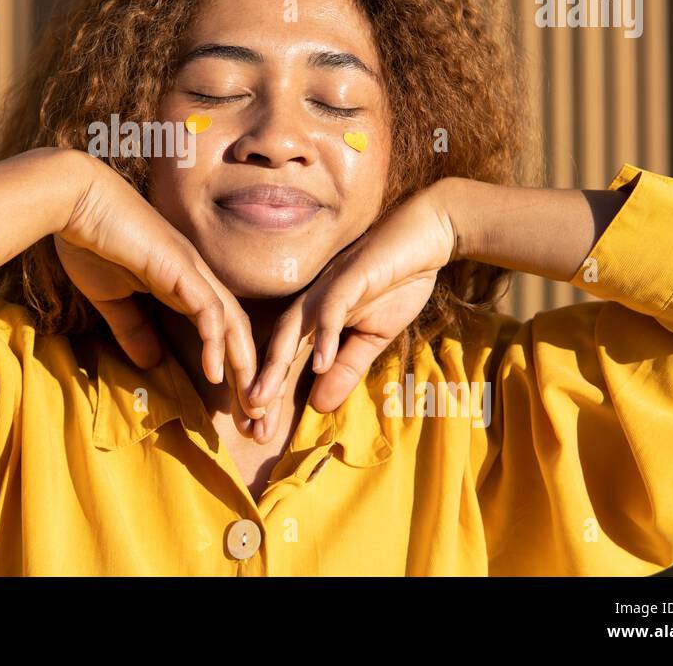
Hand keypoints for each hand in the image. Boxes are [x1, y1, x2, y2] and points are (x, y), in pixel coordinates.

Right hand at [56, 155, 262, 436]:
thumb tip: (152, 362)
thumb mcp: (112, 298)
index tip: (236, 409)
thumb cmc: (89, 241)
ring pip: (233, 324)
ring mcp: (192, 270)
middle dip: (250, 378)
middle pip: (238, 332)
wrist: (74, 201)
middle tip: (258, 420)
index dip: (232, 371)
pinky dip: (216, 342)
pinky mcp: (179, 268)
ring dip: (244, 367)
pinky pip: (208, 309)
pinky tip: (215, 373)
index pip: (220, 332)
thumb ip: (133, 329)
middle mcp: (197, 277)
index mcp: (183, 284)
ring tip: (250, 405)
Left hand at [249, 182, 457, 436]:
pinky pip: (332, 310)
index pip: (285, 361)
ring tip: (264, 397)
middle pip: (277, 347)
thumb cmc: (395, 285)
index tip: (257, 432)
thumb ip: (345, 369)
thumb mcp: (372, 339)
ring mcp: (327, 290)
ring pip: (293, 329)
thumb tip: (320, 406)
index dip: (271, 395)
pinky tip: (321, 362)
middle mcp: (311, 304)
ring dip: (277, 364)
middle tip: (249, 422)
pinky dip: (325, 336)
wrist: (424, 240)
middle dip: (262, 385)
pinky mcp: (349, 278)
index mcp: (313, 319)